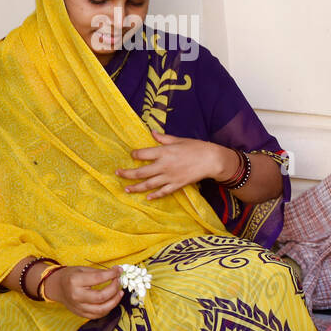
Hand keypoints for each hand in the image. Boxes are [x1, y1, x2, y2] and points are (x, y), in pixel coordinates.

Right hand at [43, 266, 123, 320]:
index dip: (112, 274)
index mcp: (75, 281)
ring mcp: (78, 307)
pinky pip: (97, 315)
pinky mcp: (80, 313)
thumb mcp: (83, 269)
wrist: (57, 287)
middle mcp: (76, 296)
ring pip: (101, 309)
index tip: (118, 271)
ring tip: (119, 293)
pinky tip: (111, 301)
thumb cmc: (71, 276)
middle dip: (114, 289)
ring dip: (114, 301)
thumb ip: (100, 272)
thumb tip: (117, 271)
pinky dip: (108, 309)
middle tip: (118, 282)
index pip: (98, 278)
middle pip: (101, 296)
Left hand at [118, 132, 235, 199]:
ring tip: (127, 189)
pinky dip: (155, 195)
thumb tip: (152, 133)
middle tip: (118, 173)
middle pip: (141, 172)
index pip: (142, 154)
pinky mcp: (177, 184)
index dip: (135, 154)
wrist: (212, 160)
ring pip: (149, 184)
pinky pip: (163, 191)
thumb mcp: (179, 140)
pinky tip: (148, 197)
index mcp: (164, 152)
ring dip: (136, 187)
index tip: (132, 154)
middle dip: (127, 173)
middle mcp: (164, 165)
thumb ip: (164, 138)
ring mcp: (170, 177)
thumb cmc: (197, 147)